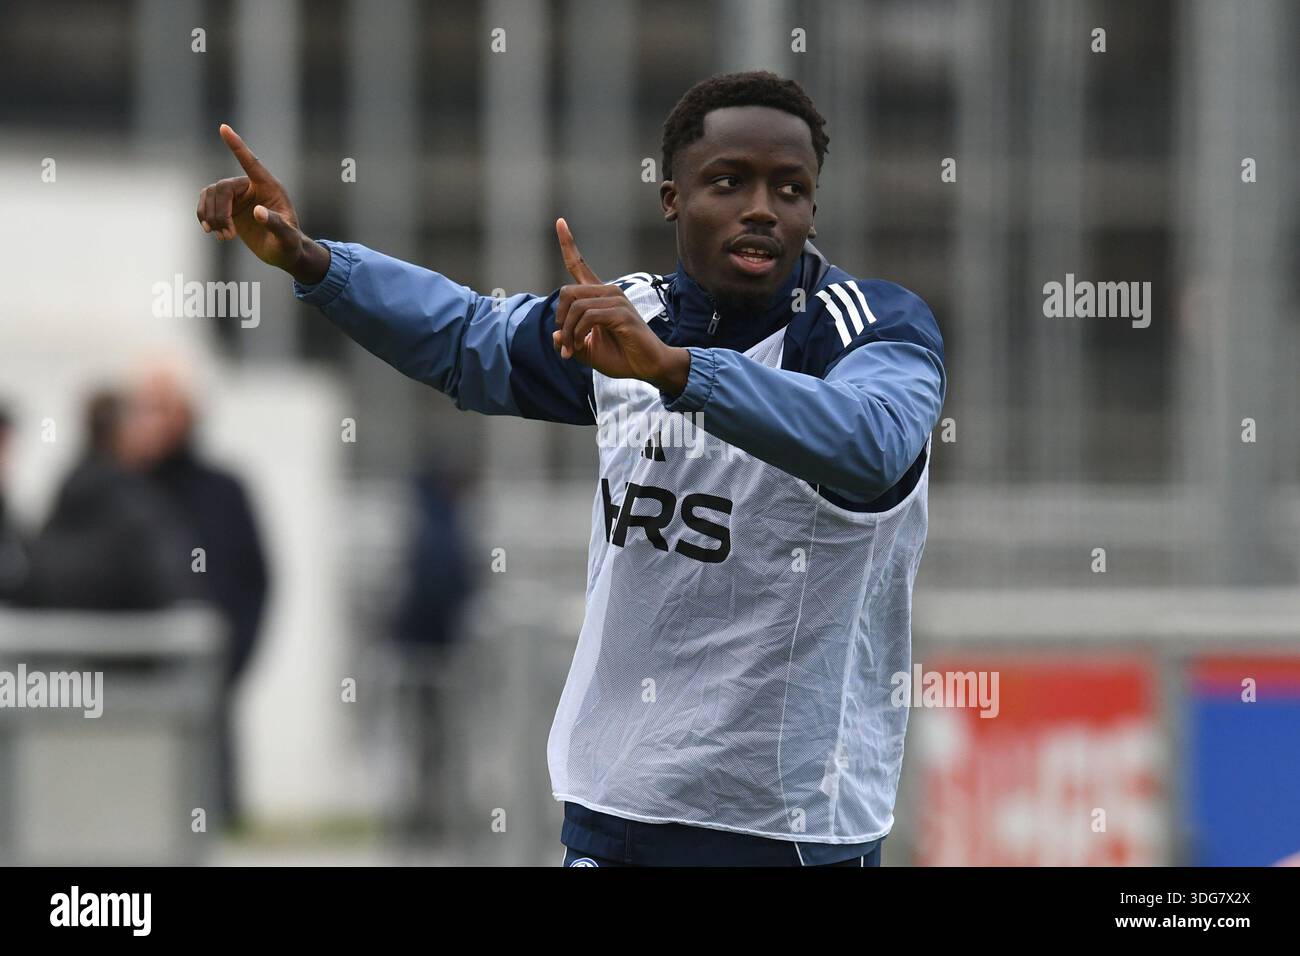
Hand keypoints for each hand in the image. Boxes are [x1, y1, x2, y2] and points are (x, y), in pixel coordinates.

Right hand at [196, 125, 328, 283]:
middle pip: (222, 187)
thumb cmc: (289, 244)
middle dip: (219, 212)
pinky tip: (212, 232)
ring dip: (211, 216)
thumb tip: (258, 211)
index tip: (223, 128)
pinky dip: (204, 217)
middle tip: (227, 235)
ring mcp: (237, 196)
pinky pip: (206, 203)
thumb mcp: (287, 237)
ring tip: (223, 237)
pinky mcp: (227, 207)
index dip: (237, 146)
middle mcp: (251, 187)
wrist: (282, 253)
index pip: (250, 162)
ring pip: (210, 194)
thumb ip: (275, 224)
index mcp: (269, 187)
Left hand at [553, 218, 688, 391]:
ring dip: (569, 332)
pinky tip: (581, 346)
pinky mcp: (621, 313)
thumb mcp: (588, 350)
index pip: (579, 264)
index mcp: (600, 296)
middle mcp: (608, 292)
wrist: (649, 367)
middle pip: (567, 292)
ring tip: (572, 350)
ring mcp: (616, 300)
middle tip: (564, 343)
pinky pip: (587, 317)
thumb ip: (570, 341)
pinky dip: (578, 334)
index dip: (568, 244)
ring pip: (576, 307)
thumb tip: (555, 335)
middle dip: (560, 320)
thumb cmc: (623, 356)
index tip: (560, 222)